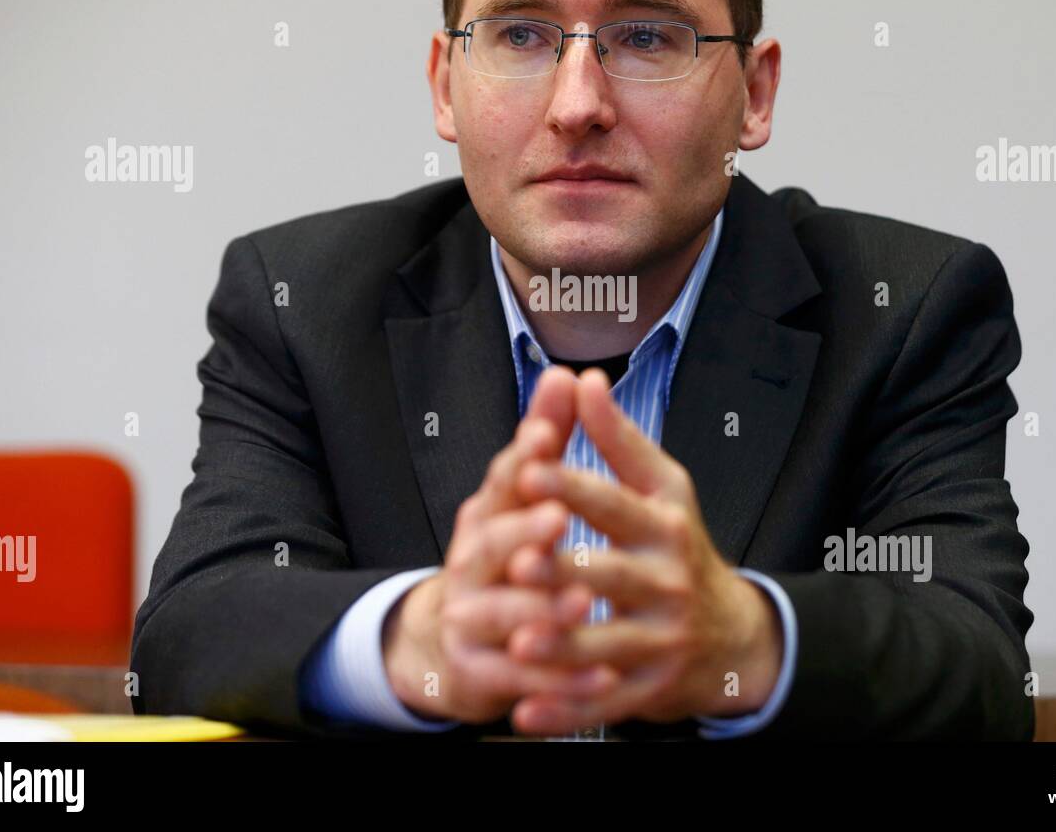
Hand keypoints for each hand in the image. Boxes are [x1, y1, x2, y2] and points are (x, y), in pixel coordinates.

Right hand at [383, 366, 619, 723]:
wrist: (453, 641)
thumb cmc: (505, 554)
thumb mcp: (522, 496)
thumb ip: (547, 437)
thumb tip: (568, 373)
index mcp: (486, 513)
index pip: (500, 478)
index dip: (522, 456)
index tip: (547, 433)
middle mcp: (470, 562)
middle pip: (490, 543)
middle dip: (524, 530)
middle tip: (558, 519)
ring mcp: (469, 617)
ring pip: (502, 613)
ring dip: (540, 606)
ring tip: (583, 599)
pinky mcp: (481, 670)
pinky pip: (520, 678)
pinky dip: (561, 682)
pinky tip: (602, 677)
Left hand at [503, 368, 783, 734]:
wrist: (735, 636)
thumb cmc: (679, 547)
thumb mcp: (661, 487)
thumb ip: (616, 438)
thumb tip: (583, 377)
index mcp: (663, 527)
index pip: (614, 504)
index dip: (573, 487)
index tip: (529, 470)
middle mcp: (668, 583)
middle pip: (610, 576)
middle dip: (562, 571)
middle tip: (514, 563)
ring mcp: (662, 640)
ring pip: (608, 645)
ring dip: (562, 647)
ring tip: (516, 644)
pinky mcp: (652, 689)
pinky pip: (606, 703)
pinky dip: (566, 713)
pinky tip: (526, 714)